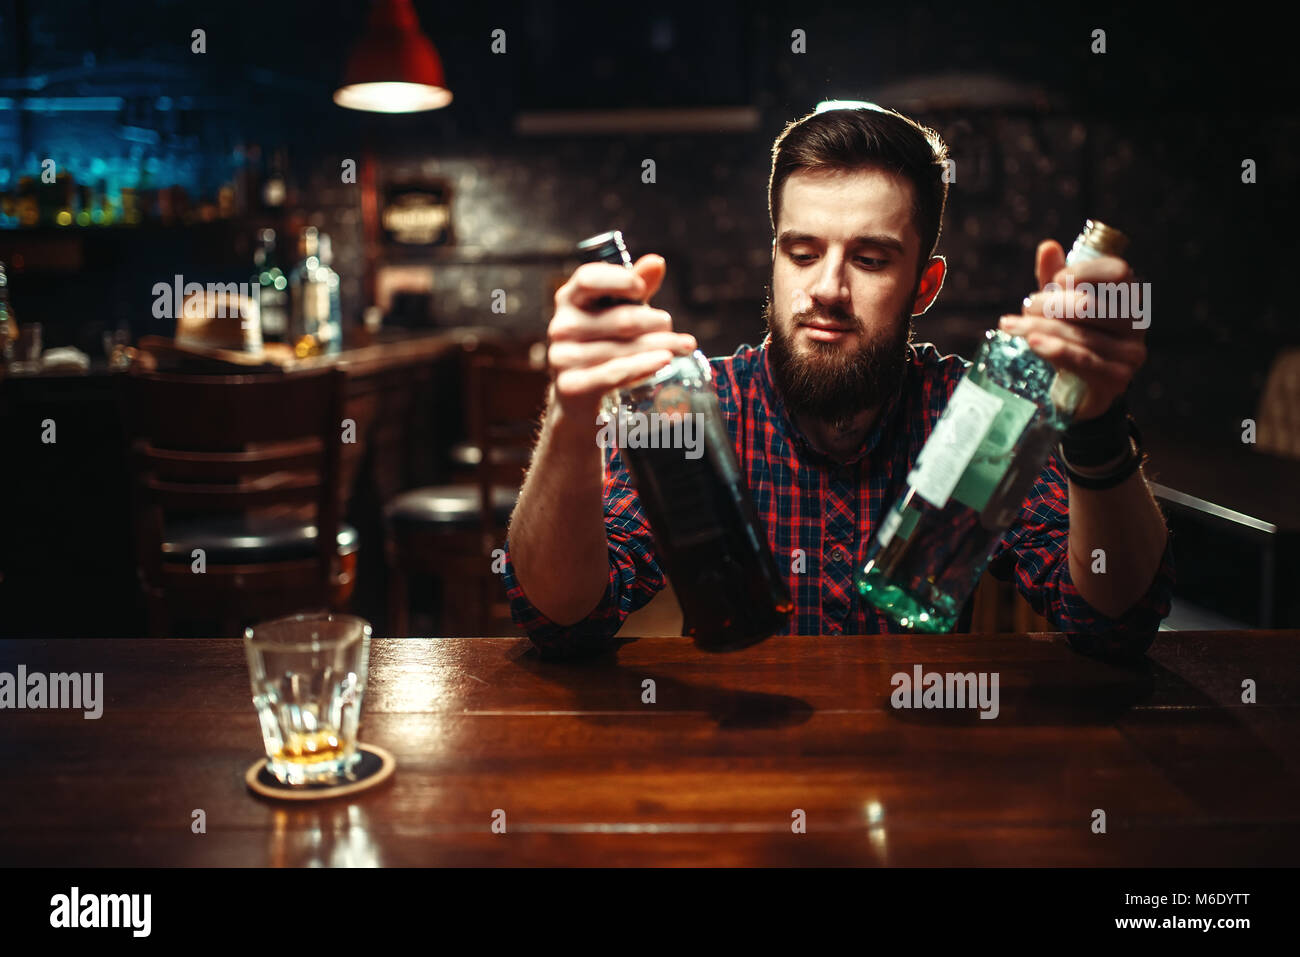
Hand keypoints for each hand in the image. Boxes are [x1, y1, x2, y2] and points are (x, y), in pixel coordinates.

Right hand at [546, 254, 695, 421]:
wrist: (576, 399)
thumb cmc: (601, 346)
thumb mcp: (616, 313)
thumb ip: (634, 288)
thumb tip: (656, 262)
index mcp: (569, 300)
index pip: (588, 278)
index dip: (618, 279)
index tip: (642, 288)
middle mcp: (562, 326)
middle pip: (621, 319)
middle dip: (656, 323)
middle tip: (675, 330)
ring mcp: (563, 357)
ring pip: (625, 348)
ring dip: (661, 346)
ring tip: (684, 347)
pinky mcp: (572, 386)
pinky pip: (616, 373)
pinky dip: (644, 365)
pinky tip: (665, 360)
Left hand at [998, 240, 1146, 421]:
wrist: (1077, 391)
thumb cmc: (1069, 339)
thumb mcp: (1059, 307)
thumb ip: (1053, 279)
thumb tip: (1048, 246)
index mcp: (1127, 297)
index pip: (1118, 273)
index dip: (1085, 272)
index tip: (1057, 279)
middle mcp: (1135, 323)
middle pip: (1090, 304)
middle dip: (1050, 304)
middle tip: (1025, 306)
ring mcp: (1130, 352)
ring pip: (1079, 333)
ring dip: (1039, 327)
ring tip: (1011, 325)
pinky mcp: (1117, 378)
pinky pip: (1082, 358)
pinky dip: (1054, 349)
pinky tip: (1031, 343)